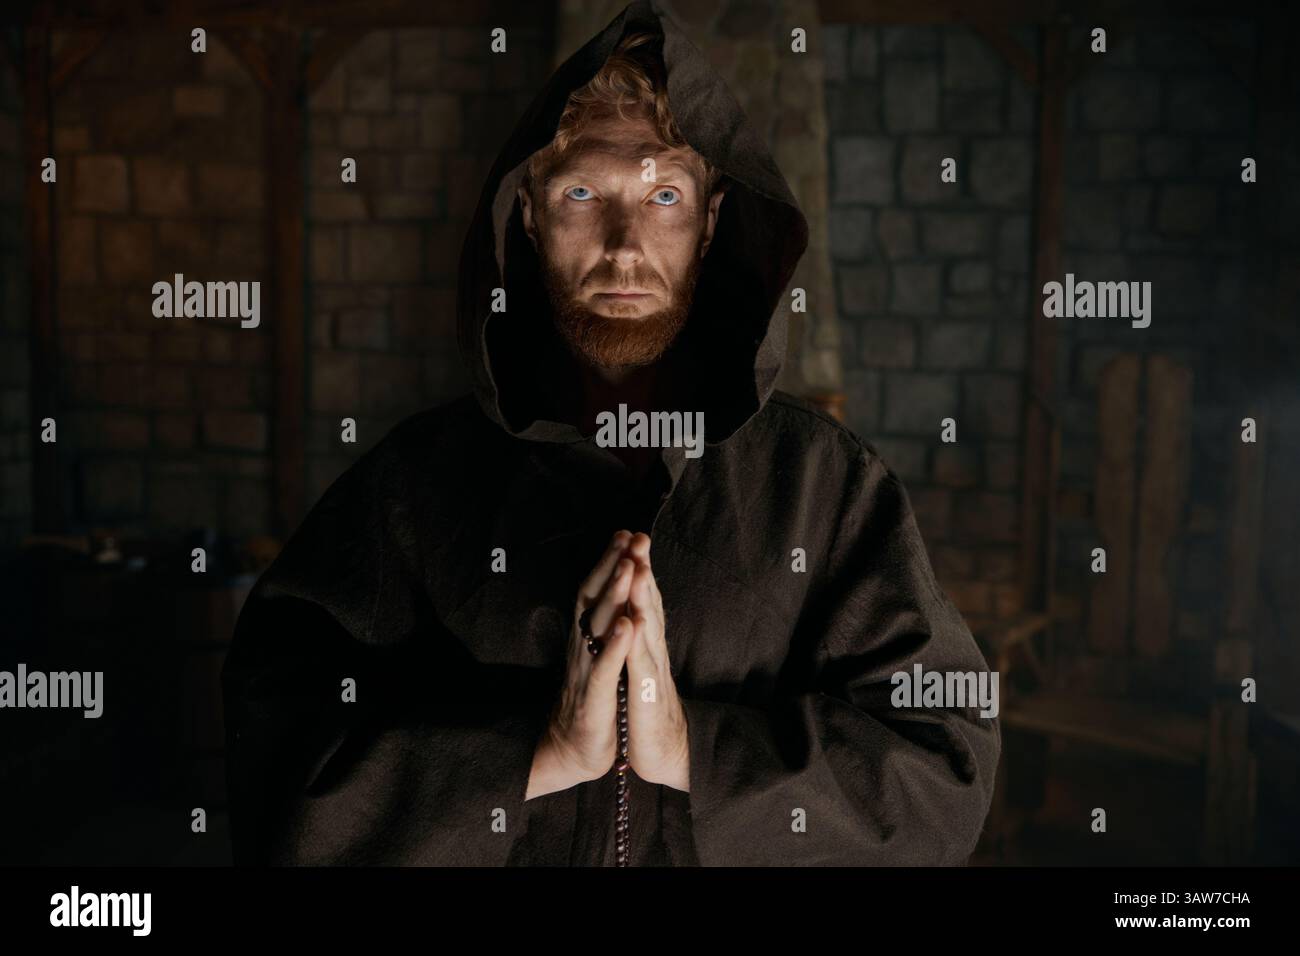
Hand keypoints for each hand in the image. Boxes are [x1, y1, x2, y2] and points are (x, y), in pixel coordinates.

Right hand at [527, 530, 635, 799]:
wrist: (572, 750)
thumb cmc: (593, 699)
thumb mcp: (598, 655)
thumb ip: (602, 623)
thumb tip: (612, 588)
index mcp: (586, 636)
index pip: (595, 591)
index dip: (608, 560)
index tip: (625, 531)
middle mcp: (582, 646)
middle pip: (593, 598)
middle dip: (611, 565)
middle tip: (628, 535)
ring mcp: (586, 670)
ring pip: (599, 626)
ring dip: (614, 595)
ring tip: (629, 566)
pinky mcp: (593, 697)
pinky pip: (604, 667)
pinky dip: (616, 645)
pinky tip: (629, 625)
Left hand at [623, 533, 689, 790]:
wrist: (667, 754)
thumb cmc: (647, 709)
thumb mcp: (641, 668)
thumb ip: (642, 638)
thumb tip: (637, 608)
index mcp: (647, 646)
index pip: (643, 601)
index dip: (638, 568)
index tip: (630, 536)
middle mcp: (653, 653)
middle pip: (649, 605)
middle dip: (642, 570)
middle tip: (638, 536)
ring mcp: (652, 673)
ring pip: (647, 629)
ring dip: (643, 597)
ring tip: (637, 566)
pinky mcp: (646, 697)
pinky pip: (641, 666)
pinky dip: (636, 642)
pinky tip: (633, 622)